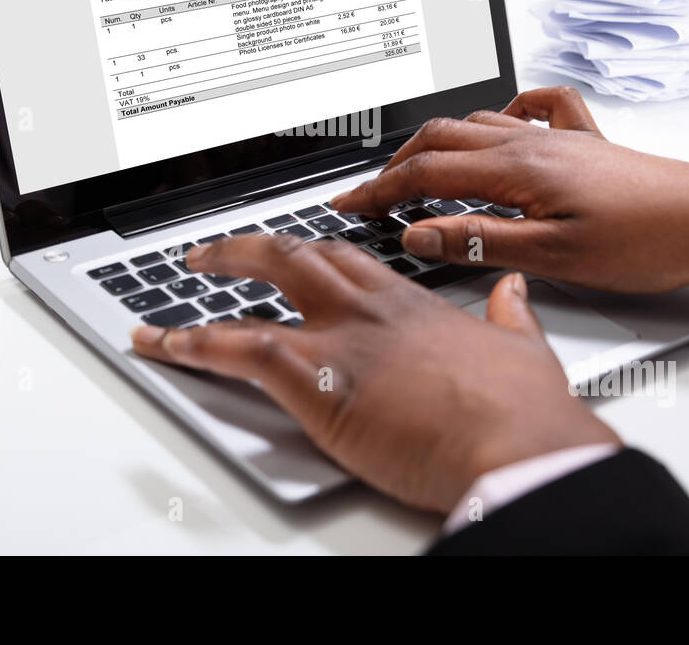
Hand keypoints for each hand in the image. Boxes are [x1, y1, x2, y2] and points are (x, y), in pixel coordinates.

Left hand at [131, 234, 619, 513]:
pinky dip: (194, 343)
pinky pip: (239, 349)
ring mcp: (340, 340)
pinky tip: (166, 344)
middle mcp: (369, 310)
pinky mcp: (316, 382)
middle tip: (216, 251)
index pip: (349, 259)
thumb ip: (509, 315)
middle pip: (297, 255)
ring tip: (178, 288)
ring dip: (210, 286)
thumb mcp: (522, 348)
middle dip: (251, 249)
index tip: (296, 247)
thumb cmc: (522, 409)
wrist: (516, 441)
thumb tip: (513, 293)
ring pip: (259, 288)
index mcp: (411, 304)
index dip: (315, 251)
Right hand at [331, 86, 688, 292]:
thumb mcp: (555, 257)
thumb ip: (482, 241)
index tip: (349, 205)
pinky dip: (504, 113)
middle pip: (441, 139)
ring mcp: (559, 138)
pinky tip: (501, 126)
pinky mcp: (584, 142)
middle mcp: (533, 143)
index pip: (428, 175)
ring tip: (416, 171)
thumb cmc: (648, 241)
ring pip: (478, 123)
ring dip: (437, 144)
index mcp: (520, 171)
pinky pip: (535, 108)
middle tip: (369, 193)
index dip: (380, 190)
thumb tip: (419, 232)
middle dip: (396, 165)